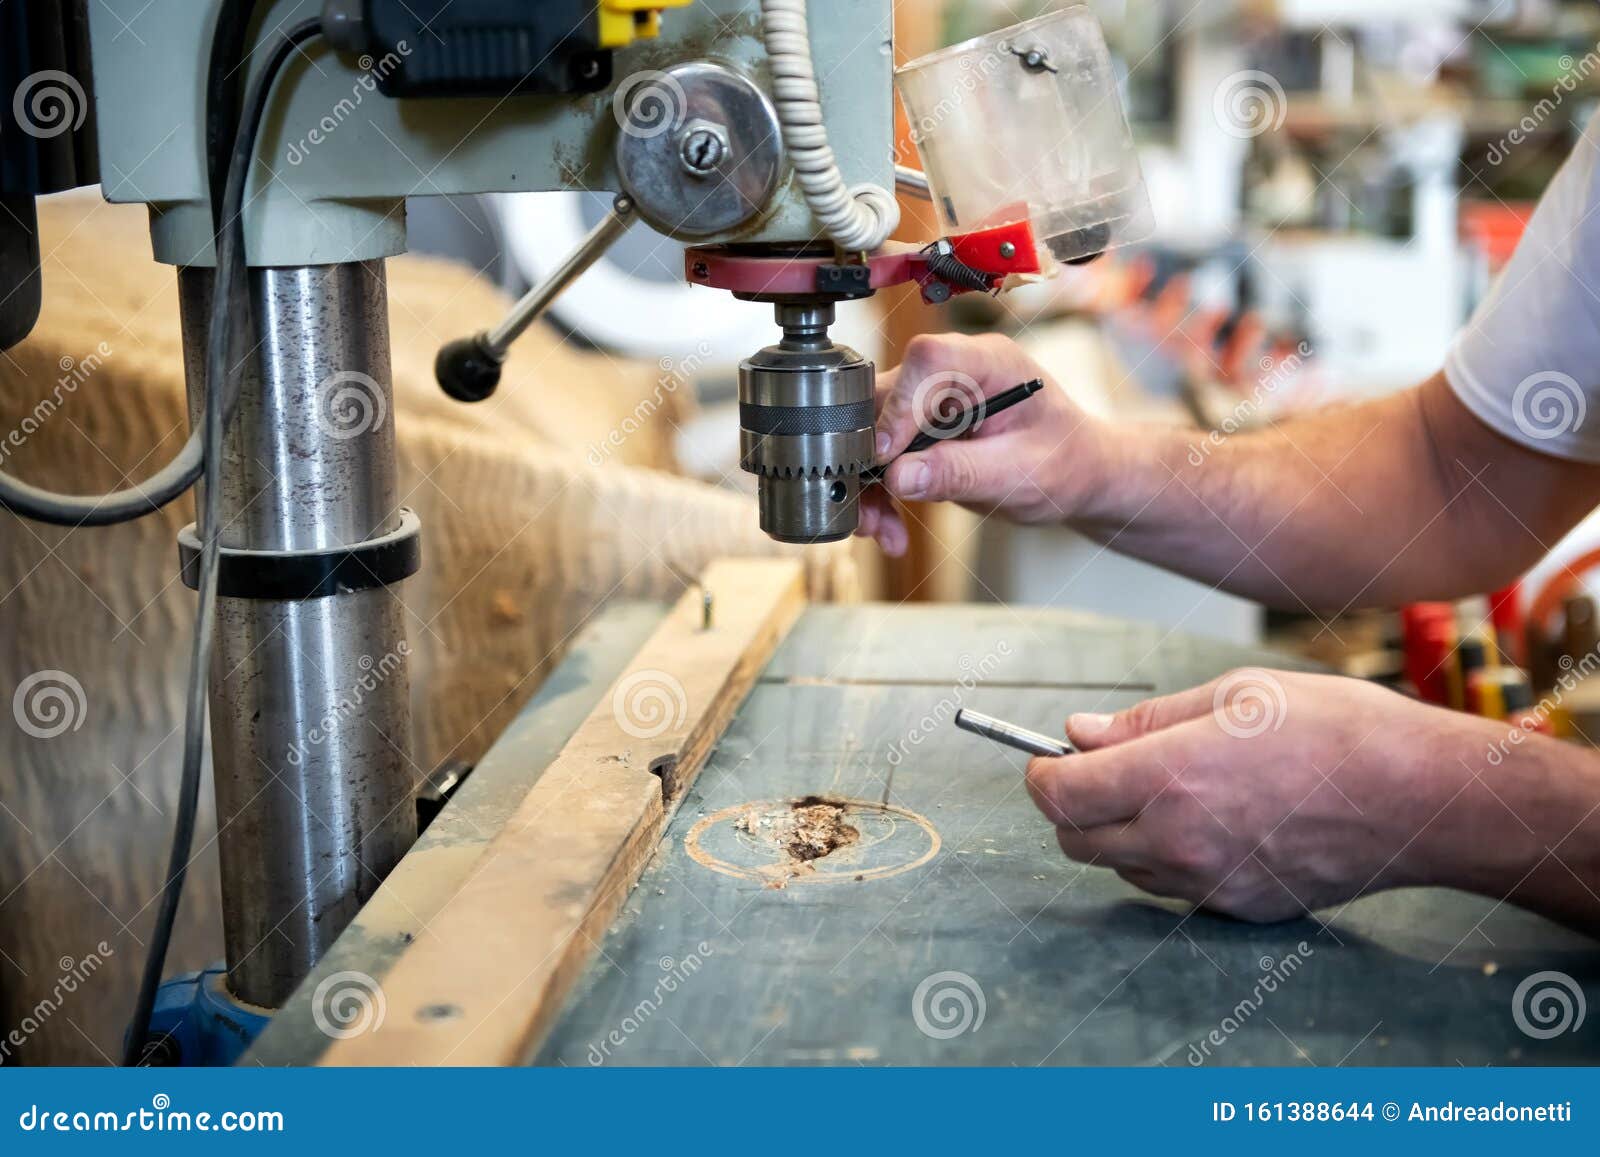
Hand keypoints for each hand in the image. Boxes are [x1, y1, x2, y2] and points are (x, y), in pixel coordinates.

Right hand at [859, 333, 1105, 556]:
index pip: (929, 360)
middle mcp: (954, 371)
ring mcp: (932, 399)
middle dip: (871, 459)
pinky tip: (890, 527)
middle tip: (872, 510)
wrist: (1076, 476)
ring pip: (873, 430)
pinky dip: (879, 492)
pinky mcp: (919, 428)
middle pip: (887, 397)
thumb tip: (900, 476)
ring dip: (870, 484)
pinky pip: (882, 454)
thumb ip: (961, 472)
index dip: (899, 406)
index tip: (886, 456)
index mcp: (989, 362)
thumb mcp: (1020, 475)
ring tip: (882, 530)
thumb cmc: (1065, 463)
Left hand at [1023, 669, 1572, 922]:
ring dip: (1121, 834)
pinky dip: (1169, 860)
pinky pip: (1174, 890)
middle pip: (1077, 841)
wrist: (1420, 799)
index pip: (1058, 794)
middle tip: (1099, 772)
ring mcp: (1209, 883)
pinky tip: (1211, 823)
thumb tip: (1078, 734)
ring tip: (1171, 791)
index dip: (1039, 772)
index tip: (1045, 757)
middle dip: (1071, 807)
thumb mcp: (1234, 695)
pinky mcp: (1239, 909)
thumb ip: (1144, 720)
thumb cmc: (1334, 729)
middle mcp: (1178, 841)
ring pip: (1123, 869)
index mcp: (1167, 777)